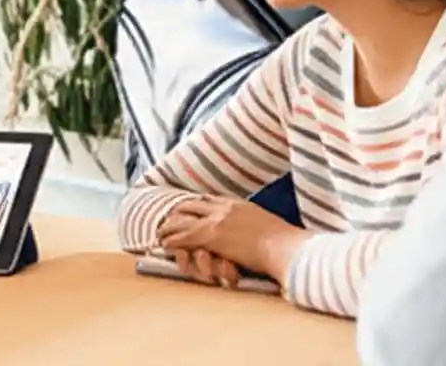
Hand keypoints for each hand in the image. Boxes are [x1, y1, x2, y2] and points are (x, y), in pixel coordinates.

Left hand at [158, 196, 308, 282]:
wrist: (285, 247)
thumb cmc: (283, 243)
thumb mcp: (266, 225)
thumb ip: (254, 224)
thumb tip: (255, 230)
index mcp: (238, 204)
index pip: (209, 199)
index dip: (195, 205)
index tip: (187, 209)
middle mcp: (224, 207)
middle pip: (192, 204)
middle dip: (177, 211)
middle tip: (167, 219)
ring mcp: (216, 220)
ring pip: (183, 218)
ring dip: (169, 226)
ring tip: (161, 232)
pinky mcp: (211, 235)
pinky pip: (183, 235)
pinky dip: (172, 239)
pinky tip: (164, 243)